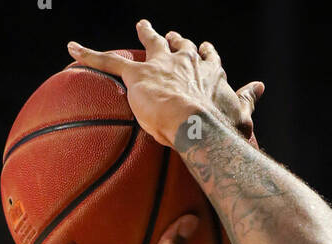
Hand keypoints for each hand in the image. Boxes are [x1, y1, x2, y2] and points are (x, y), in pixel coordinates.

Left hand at [67, 19, 263, 148]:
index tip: (204, 51)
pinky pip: (108, 62)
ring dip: (143, 36)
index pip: (207, 58)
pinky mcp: (138, 74)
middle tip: (168, 34)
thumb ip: (248, 100)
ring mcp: (160, 66)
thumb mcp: (241, 113)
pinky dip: (88, 55)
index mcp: (208, 73)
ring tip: (139, 28)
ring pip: (148, 44)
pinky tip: (72, 49)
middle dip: (174, 40)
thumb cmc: (221, 126)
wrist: (199, 124)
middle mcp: (185, 62)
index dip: (204, 55)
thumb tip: (260, 88)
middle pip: (179, 45)